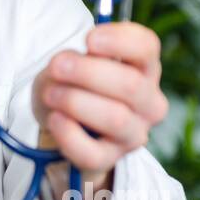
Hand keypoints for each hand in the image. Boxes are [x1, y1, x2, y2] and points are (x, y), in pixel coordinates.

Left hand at [30, 22, 167, 196]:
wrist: (62, 121)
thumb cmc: (73, 83)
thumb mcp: (73, 60)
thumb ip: (76, 58)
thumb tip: (68, 62)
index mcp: (144, 67)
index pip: (147, 47)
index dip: (119, 41)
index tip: (89, 39)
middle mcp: (148, 102)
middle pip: (131, 85)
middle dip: (88, 73)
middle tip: (57, 66)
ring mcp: (133, 134)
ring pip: (116, 119)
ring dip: (76, 101)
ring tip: (51, 94)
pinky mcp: (109, 159)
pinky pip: (92, 153)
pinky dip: (69, 135)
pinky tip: (54, 119)